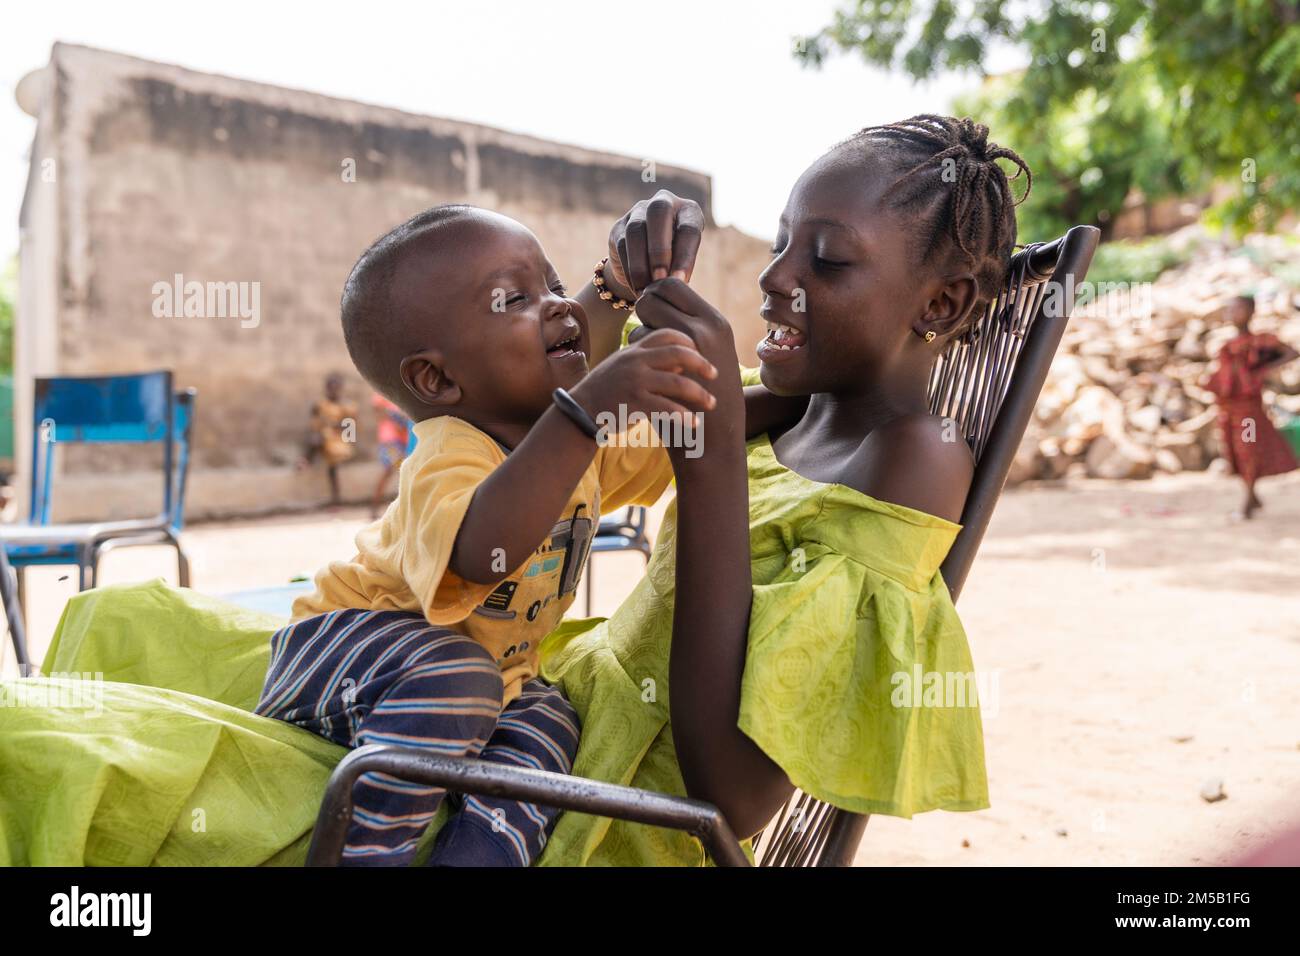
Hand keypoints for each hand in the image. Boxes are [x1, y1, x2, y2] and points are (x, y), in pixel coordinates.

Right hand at [570, 328, 717, 426]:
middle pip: (678, 353)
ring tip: (711, 403)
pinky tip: (693, 424)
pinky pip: (666, 408)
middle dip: (701, 363)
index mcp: (634, 349)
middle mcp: (635, 361)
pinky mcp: (634, 403)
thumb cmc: (606, 391)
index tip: (702, 353)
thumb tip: (683, 364)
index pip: (667, 334)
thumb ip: (650, 361)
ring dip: (699, 394)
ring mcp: (635, 381)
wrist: (580, 411)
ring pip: (677, 382)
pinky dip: (683, 417)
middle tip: (715, 374)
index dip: (688, 341)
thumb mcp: (624, 367)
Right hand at [608, 190, 704, 296]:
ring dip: (641, 263)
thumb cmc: (675, 263)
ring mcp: (638, 212)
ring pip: (635, 230)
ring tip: (646, 289)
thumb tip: (676, 283)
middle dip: (659, 249)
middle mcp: (663, 203)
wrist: (648, 263)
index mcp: (688, 211)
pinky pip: (622, 245)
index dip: (685, 255)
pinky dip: (629, 269)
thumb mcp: (684, 262)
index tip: (681, 281)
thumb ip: (681, 267)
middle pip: (658, 212)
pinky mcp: (619, 227)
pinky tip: (636, 287)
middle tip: (660, 279)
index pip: (689, 228)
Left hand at [634, 278, 743, 445]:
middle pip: (653, 294)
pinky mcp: (667, 360)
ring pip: (643, 315)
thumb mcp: (713, 352)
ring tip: (651, 351)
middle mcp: (705, 326)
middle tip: (645, 325)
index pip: (674, 284)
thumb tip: (660, 300)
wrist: (713, 435)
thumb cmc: (711, 394)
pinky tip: (646, 368)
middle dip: (644, 308)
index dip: (657, 292)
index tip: (652, 309)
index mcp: (716, 321)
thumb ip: (693, 328)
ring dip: (640, 328)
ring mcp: (686, 342)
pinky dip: (635, 350)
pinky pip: (637, 338)